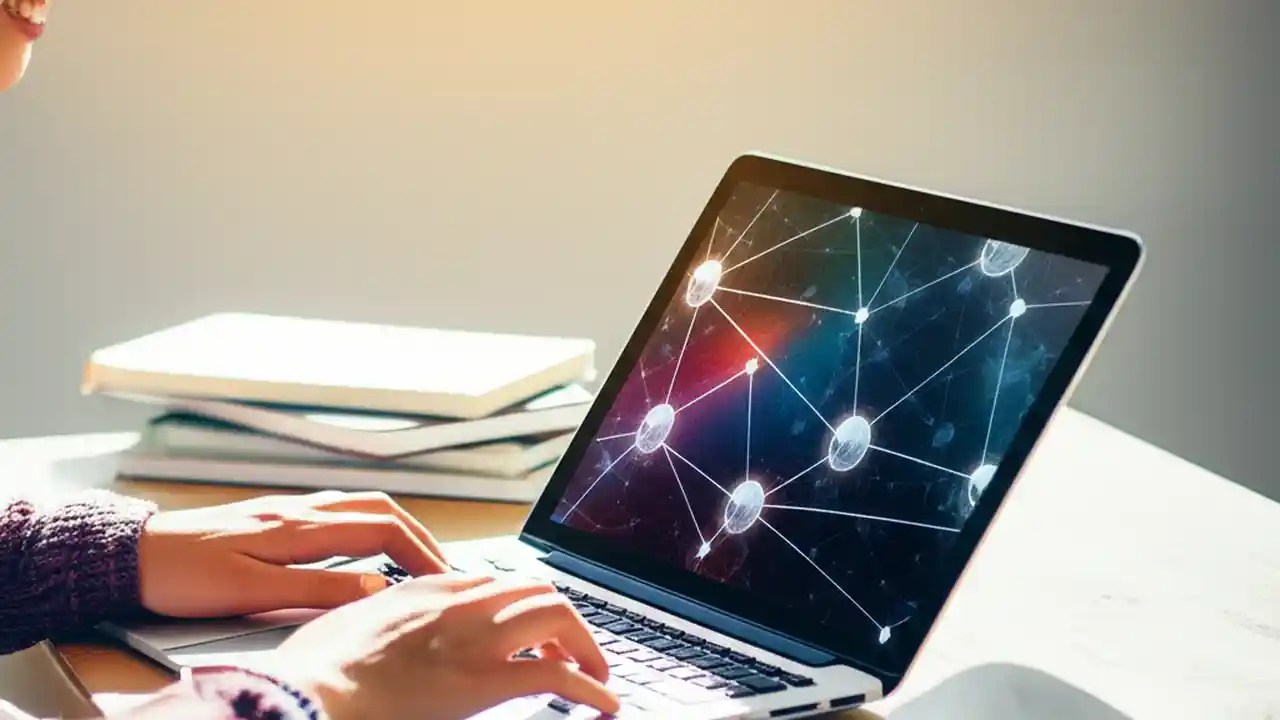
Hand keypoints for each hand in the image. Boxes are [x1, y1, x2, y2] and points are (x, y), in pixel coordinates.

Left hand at [137, 491, 447, 616]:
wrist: (131, 554)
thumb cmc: (184, 576)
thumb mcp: (253, 592)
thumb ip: (318, 589)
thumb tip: (377, 588)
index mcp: (300, 526)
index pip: (384, 529)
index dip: (421, 553)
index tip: (442, 580)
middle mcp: (300, 509)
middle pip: (382, 509)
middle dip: (420, 537)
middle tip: (442, 570)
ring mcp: (288, 509)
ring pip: (361, 506)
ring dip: (397, 529)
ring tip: (414, 561)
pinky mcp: (274, 517)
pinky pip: (339, 512)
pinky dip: (369, 527)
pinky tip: (365, 551)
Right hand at [276, 574, 618, 719]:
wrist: (311, 694)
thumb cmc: (316, 670)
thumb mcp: (348, 622)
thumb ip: (376, 613)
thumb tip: (373, 621)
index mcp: (428, 586)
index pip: (496, 581)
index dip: (521, 605)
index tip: (529, 630)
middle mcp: (461, 602)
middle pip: (536, 590)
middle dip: (562, 618)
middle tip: (569, 649)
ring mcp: (477, 638)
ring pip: (557, 616)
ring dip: (585, 644)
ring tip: (596, 673)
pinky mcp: (486, 681)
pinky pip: (559, 675)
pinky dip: (590, 687)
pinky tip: (603, 703)